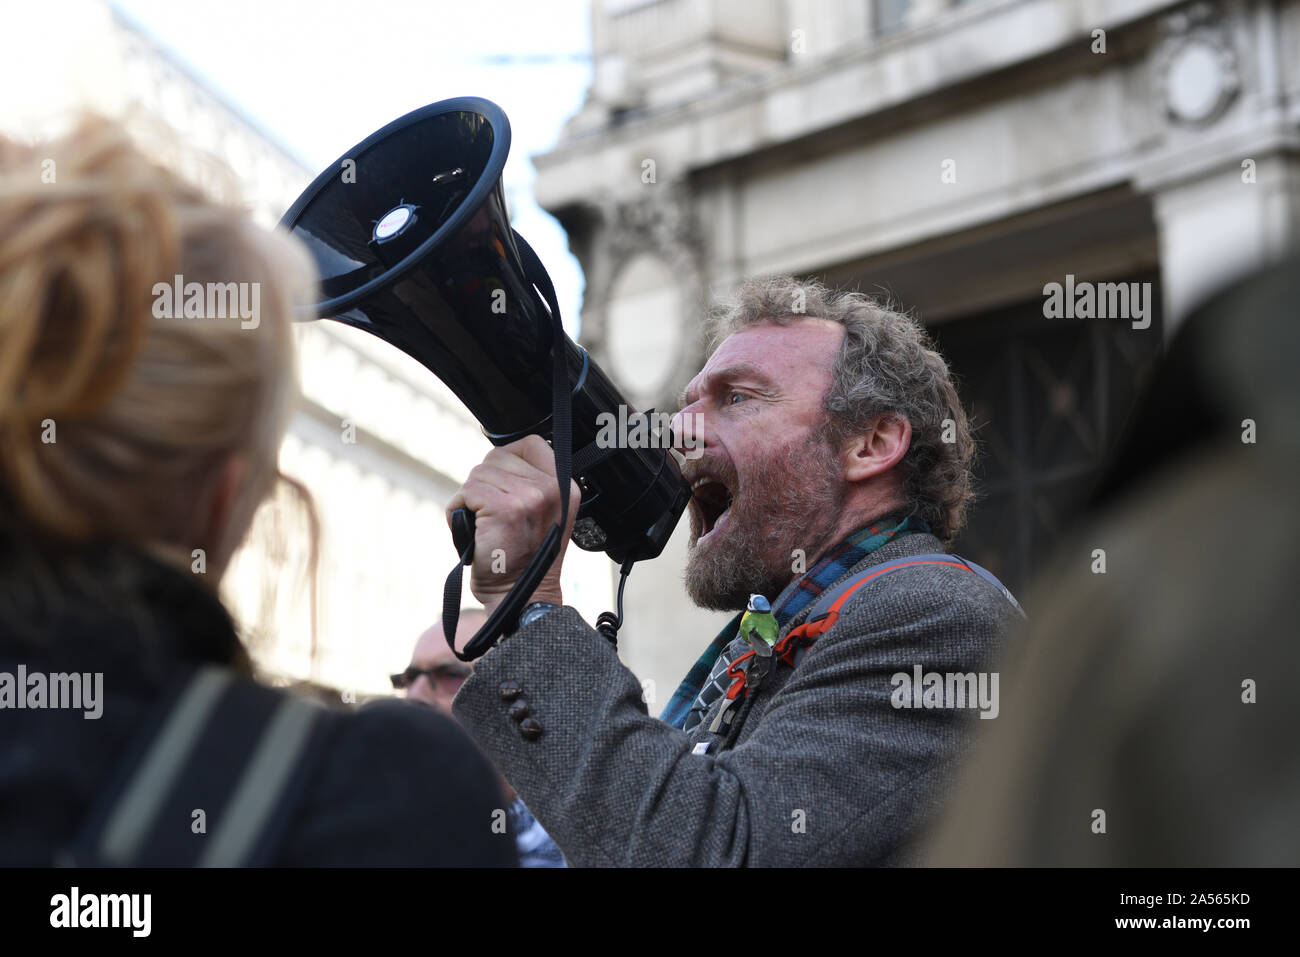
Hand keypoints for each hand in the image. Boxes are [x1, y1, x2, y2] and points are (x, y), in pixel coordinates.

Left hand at [446, 435, 580, 619]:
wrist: (522, 598)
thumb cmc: (525, 560)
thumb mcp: (544, 513)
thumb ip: (532, 483)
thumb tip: (498, 457)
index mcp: (565, 486)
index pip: (530, 443)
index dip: (507, 459)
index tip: (502, 486)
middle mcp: (552, 487)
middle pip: (498, 456)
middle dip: (486, 484)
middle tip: (494, 517)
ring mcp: (530, 496)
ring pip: (478, 474)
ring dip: (471, 500)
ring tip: (486, 528)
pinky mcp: (504, 508)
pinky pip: (466, 493)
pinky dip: (458, 513)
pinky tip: (475, 534)